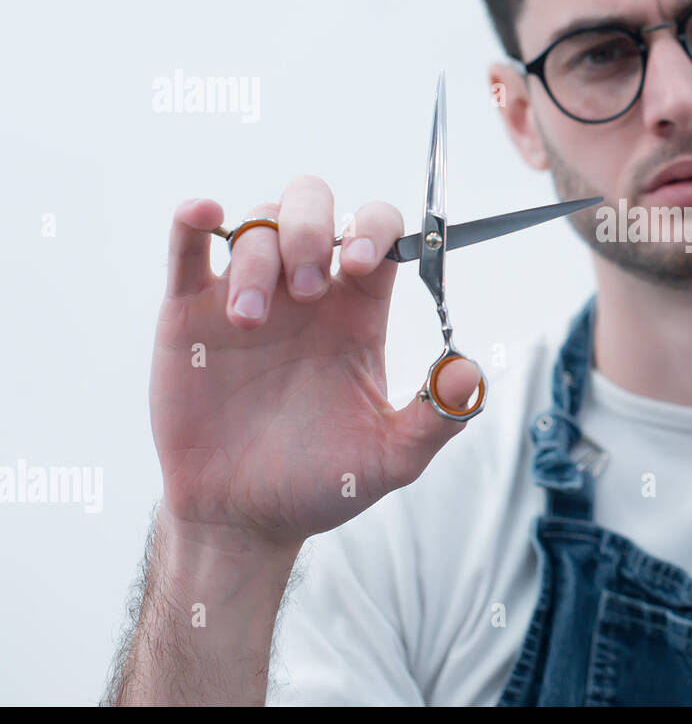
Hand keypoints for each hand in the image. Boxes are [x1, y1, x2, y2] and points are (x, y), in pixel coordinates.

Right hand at [149, 176, 482, 549]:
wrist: (245, 518)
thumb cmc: (323, 483)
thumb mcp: (392, 457)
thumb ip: (438, 416)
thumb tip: (470, 369)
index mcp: (358, 311)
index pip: (377, 232)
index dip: (375, 229)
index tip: (365, 263)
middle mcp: (307, 293)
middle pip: (314, 204)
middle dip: (313, 228)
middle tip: (310, 291)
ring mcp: (248, 296)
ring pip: (256, 223)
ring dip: (258, 257)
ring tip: (251, 324)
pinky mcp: (191, 313)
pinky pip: (189, 245)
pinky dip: (194, 217)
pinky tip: (204, 213)